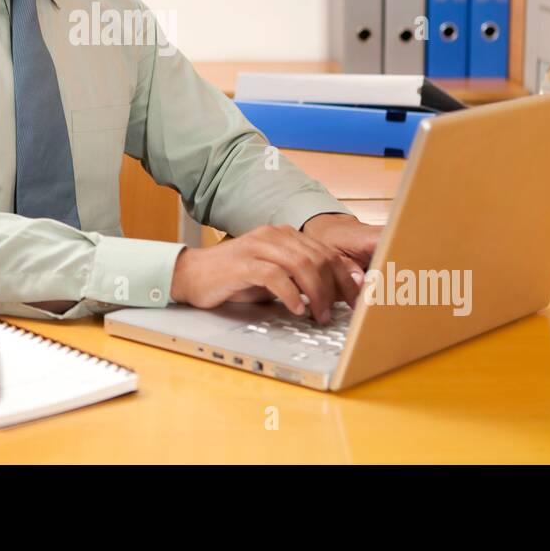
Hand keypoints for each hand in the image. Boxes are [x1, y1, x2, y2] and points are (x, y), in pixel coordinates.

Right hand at [169, 214, 381, 322]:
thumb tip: (335, 294)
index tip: (357, 298)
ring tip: (320, 315)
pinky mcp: (243, 263)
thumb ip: (300, 278)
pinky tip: (296, 309)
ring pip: (301, 265)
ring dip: (316, 294)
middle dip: (334, 287)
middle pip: (317, 257)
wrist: (192, 275)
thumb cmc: (233, 278)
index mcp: (284, 235)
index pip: (325, 252)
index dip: (345, 276)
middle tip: (339, 312)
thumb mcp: (272, 275)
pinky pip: (275, 276)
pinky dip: (291, 294)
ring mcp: (257, 247)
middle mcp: (273, 236)